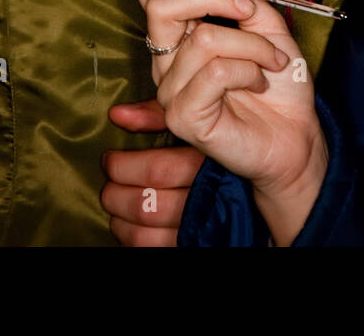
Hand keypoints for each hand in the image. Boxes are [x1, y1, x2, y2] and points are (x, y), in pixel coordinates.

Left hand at [100, 99, 204, 246]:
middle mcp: (206, 200)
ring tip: (115, 203)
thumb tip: (117, 114)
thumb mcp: (195, 126)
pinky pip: (152, 249)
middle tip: (110, 182)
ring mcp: (200, 228)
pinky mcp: (193, 243)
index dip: (123, 166)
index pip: (158, 171)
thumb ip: (159, 115)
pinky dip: (131, 238)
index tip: (110, 159)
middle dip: (115, 194)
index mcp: (208, 165)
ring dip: (119, 220)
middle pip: (147, 205)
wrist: (254, 182)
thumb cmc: (216, 147)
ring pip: (146, 235)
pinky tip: (127, 225)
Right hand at [134, 0, 327, 244]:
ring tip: (272, 61)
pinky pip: (216, 72)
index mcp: (179, 35)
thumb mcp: (268, 26)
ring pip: (204, 38)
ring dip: (253, 44)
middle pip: (160, 6)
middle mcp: (167, 61)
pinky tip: (259, 83)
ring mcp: (170, 91)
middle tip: (250, 11)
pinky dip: (249, 70)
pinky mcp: (182, 117)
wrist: (297, 134)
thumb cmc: (280, 82)